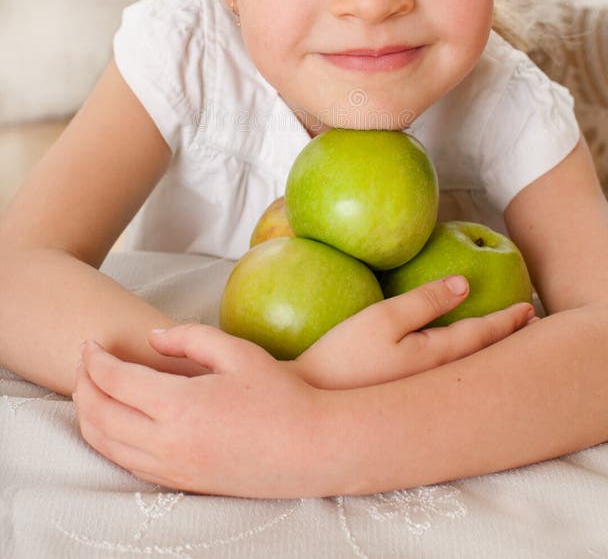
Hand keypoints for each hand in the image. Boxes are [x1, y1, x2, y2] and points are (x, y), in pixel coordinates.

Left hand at [73, 326, 331, 497]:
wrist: (311, 449)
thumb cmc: (280, 396)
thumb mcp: (237, 352)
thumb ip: (189, 339)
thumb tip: (153, 338)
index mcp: (179, 406)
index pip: (114, 382)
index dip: (94, 360)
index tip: (89, 343)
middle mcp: (167, 443)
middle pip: (99, 415)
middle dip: (82, 384)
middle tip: (84, 362)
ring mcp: (172, 468)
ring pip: (106, 445)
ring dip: (88, 415)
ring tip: (89, 389)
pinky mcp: (182, 483)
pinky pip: (126, 463)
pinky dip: (106, 440)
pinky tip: (113, 422)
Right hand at [294, 275, 536, 388]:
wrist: (316, 408)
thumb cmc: (346, 357)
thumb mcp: (383, 318)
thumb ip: (424, 300)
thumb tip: (464, 284)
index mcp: (438, 357)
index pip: (484, 335)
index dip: (507, 320)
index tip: (529, 308)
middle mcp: (440, 381)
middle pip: (485, 358)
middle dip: (508, 339)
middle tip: (532, 325)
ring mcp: (425, 394)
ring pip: (469, 369)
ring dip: (491, 352)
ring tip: (505, 340)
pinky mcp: (408, 400)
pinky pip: (450, 377)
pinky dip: (467, 362)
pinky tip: (459, 358)